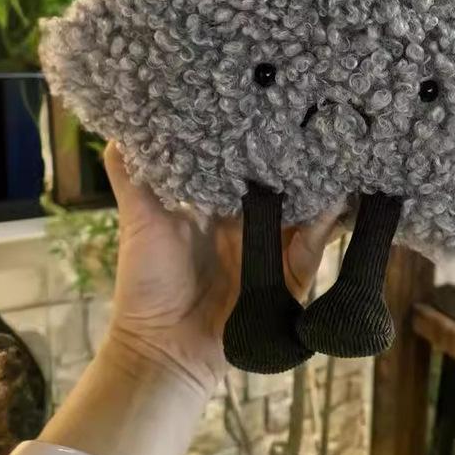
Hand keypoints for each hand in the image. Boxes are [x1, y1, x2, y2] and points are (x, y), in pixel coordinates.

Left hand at [103, 142, 342, 395]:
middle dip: (299, 160)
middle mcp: (252, 223)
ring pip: (306, 211)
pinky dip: (325, 225)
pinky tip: (335, 201)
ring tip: (335, 156)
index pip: (248, 166)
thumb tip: (118, 129)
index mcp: (221, 207)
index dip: (261, 142)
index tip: (274, 106)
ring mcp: (274, 249)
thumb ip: (133, 176)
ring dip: (320, 187)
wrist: (163, 348)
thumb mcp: (139, 221)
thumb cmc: (147, 283)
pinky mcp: (289, 277)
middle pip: (284, 184)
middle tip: (317, 123)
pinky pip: (313, 247)